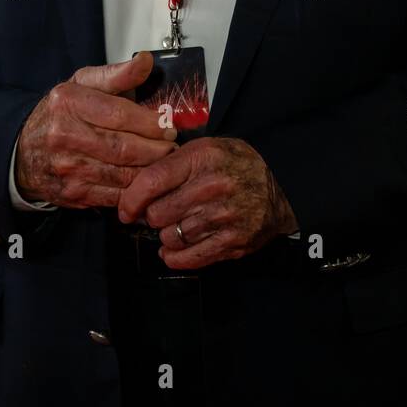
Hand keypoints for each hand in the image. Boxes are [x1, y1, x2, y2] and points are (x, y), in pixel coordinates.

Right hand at [14, 51, 177, 209]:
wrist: (23, 151)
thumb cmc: (59, 114)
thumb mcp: (82, 84)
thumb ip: (116, 74)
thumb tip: (146, 61)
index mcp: (69, 102)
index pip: (120, 114)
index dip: (151, 122)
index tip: (168, 124)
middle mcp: (65, 135)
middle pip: (124, 147)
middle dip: (156, 148)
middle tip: (172, 145)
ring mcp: (68, 167)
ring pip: (122, 174)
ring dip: (150, 170)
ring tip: (164, 161)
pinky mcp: (73, 193)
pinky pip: (114, 195)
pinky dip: (135, 190)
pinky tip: (145, 180)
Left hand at [116, 135, 298, 269]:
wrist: (280, 187)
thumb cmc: (234, 165)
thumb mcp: (206, 148)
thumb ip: (172, 162)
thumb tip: (134, 185)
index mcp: (202, 158)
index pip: (152, 181)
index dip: (131, 199)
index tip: (126, 209)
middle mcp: (211, 188)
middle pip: (157, 214)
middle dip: (151, 216)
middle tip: (159, 213)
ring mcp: (223, 218)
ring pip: (170, 237)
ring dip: (166, 235)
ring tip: (176, 226)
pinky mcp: (231, 242)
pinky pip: (189, 258)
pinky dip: (175, 256)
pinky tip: (173, 249)